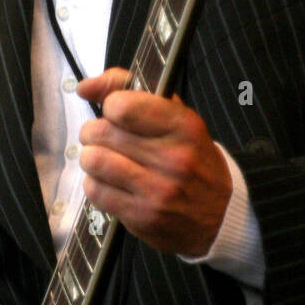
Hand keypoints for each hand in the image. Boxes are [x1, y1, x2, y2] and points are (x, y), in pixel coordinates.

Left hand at [77, 67, 232, 257]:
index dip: (112, 107)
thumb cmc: (191, 157)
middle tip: (105, 138)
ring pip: (93, 161)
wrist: (219, 213)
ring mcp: (158, 190)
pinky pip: (95, 191)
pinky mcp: (142, 216)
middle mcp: (174, 158)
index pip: (121, 106)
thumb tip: (85, 87)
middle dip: (95, 132)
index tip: (118, 114)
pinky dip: (96, 184)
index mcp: (184, 126)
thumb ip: (129, 89)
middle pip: (101, 132)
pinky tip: (111, 183)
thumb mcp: (174, 114)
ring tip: (104, 159)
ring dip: (92, 158)